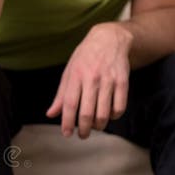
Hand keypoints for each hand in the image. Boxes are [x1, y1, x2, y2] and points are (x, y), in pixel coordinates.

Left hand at [46, 23, 132, 137]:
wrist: (109, 38)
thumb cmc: (85, 57)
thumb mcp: (69, 72)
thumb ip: (61, 95)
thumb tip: (51, 114)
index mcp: (76, 76)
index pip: (70, 104)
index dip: (67, 122)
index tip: (66, 133)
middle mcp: (92, 78)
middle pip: (87, 112)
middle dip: (84, 129)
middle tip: (82, 135)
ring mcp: (108, 80)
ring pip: (104, 113)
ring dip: (99, 125)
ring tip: (95, 127)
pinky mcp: (123, 81)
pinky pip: (119, 106)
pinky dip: (114, 116)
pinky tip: (109, 116)